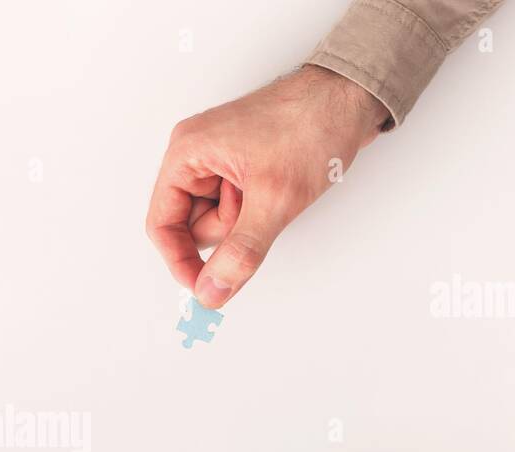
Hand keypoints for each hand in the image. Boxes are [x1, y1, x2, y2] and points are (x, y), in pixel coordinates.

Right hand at [147, 66, 388, 308]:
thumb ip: (240, 252)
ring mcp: (219, 162)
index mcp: (188, 152)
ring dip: (246, 221)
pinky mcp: (241, 168)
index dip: (181, 261)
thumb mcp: (274, 199)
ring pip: (217, 221)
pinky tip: (278, 190)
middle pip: (191, 225)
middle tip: (259, 207)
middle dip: (228, 229)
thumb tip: (212, 291)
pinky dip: (257, 212)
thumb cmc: (313, 124)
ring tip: (274, 192)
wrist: (352, 97)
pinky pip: (237, 209)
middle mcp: (197, 155)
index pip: (162, 223)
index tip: (205, 287)